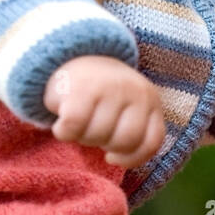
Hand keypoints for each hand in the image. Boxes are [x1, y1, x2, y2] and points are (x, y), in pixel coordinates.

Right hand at [44, 55, 165, 167]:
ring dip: (82, 137)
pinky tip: (63, 122)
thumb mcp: (129, 107)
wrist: (73, 56)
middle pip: (123, 141)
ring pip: (96, 136)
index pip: (151, 142)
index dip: (132, 158)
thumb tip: (121, 159)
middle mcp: (134, 91)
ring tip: (80, 122)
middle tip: (94, 132)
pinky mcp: (81, 88)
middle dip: (105, 145)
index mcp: (150, 99)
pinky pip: (72, 127)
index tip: (113, 156)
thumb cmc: (103, 94)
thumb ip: (135, 129)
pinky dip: (63, 132)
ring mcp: (109, 88)